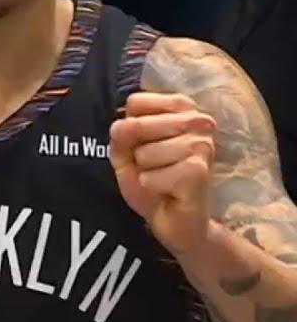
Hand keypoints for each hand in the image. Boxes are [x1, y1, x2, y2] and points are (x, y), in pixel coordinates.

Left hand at [110, 92, 216, 254]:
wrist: (176, 219)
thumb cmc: (154, 180)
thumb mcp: (126, 152)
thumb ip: (120, 135)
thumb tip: (122, 125)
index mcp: (182, 107)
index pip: (136, 102)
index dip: (128, 128)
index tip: (143, 144)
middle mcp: (198, 120)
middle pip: (136, 125)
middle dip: (135, 152)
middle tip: (155, 166)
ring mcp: (202, 144)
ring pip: (144, 152)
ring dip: (145, 171)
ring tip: (164, 178)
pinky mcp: (199, 170)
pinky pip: (152, 176)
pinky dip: (152, 185)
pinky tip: (170, 190)